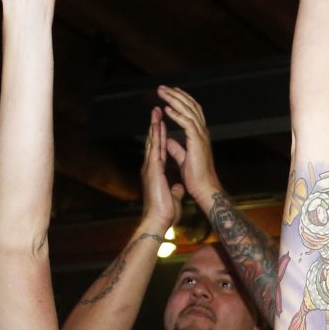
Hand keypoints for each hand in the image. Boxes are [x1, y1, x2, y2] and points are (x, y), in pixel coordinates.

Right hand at [139, 106, 183, 230]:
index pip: (158, 150)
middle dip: (155, 125)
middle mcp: (151, 167)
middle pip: (153, 142)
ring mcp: (150, 167)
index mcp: (156, 172)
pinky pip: (155, 148)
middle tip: (156, 110)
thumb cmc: (164, 211)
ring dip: (154, 125)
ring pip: (152, 141)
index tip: (163, 124)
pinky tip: (158, 125)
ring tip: (156, 110)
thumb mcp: (172, 197)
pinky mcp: (152, 169)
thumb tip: (178, 187)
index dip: (160, 136)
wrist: (158, 219)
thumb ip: (174, 190)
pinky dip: (156, 136)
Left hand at [158, 86, 219, 204]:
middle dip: (176, 95)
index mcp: (199, 134)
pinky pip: (187, 123)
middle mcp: (202, 132)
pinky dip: (177, 115)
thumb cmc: (195, 176)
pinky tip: (167, 109)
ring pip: (189, 111)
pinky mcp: (197, 142)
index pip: (192, 111)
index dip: (182, 100)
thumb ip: (176, 148)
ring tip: (163, 93)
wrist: (204, 188)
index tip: (170, 92)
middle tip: (162, 88)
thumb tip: (168, 141)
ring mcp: (201, 135)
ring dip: (175, 100)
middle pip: (190, 106)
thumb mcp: (183, 158)